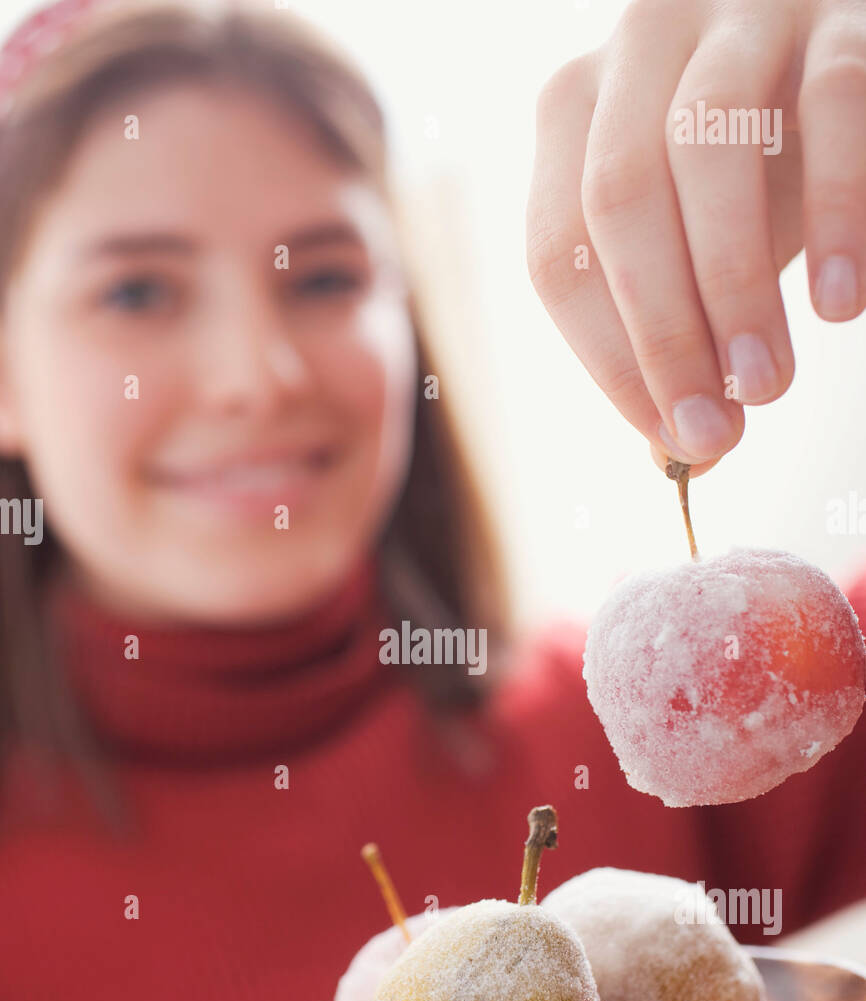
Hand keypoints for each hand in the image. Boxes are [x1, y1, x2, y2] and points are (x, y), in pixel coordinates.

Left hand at [527, 0, 865, 473]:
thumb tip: (675, 462)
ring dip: (734, 284)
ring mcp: (734, 17)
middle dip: (665, 333)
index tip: (670, 438)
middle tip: (717, 434)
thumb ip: (675, 337)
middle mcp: (635, 48)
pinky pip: (833, 104)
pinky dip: (838, 212)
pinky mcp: (836, 16)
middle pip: (616, 199)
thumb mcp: (696, 253)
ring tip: (766, 386)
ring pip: (706, 142)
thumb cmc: (755, 180)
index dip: (608, 358)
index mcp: (572, 114)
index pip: (555, 250)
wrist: (848, 74)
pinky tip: (840, 306)